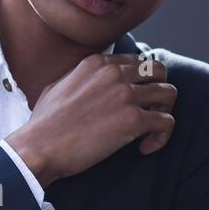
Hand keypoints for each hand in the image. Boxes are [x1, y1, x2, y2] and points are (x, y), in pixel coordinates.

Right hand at [5, 53, 175, 185]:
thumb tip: (86, 82)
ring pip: (169, 93)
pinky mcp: (133, 120)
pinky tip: (145, 148)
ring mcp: (126, 95)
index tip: (132, 101)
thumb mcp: (57, 86)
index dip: (140, 82)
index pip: (137, 61)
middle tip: (148, 112)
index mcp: (97, 63)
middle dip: (158, 90)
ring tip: (148, 130)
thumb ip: (79, 78)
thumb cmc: (43, 124)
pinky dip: (161, 137)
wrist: (39, 146)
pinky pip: (166, 123)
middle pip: (159, 71)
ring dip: (163, 113)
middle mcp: (114, 74)